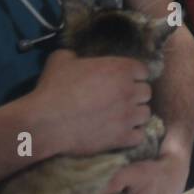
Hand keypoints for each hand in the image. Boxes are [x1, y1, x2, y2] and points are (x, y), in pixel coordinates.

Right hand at [25, 49, 152, 157]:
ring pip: (146, 114)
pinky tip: (121, 133)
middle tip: (120, 100)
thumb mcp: (61, 60)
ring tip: (122, 118)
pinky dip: (132, 135)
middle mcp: (130, 91)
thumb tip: (75, 59)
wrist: (46, 122)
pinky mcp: (123, 138)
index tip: (122, 80)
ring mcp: (128, 116)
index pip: (143, 70)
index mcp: (120, 68)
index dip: (133, 75)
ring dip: (135, 115)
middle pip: (146, 92)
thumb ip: (75, 56)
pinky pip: (139, 136)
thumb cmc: (54, 88)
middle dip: (135, 95)